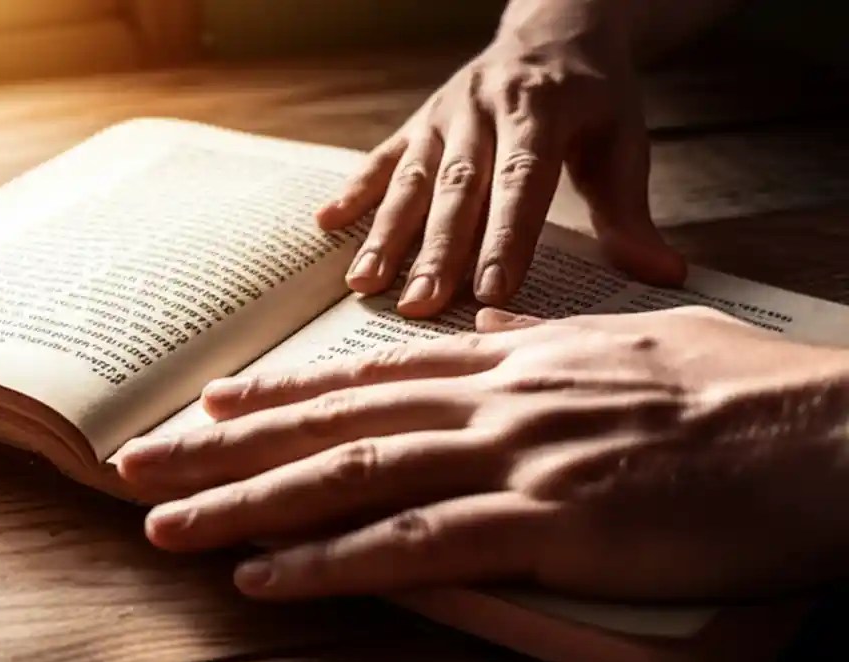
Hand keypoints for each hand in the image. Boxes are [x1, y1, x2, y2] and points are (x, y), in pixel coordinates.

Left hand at [117, 308, 848, 601]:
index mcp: (516, 359)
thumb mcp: (631, 348)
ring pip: (353, 479)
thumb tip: (495, 330)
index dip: (287, 392)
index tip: (217, 403)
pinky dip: (331, 561)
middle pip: (336, 421)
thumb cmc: (743, 396)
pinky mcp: (551, 523)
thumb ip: (546, 344)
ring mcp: (518, 459)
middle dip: (230, 446)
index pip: (374, 373)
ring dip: (250, 504)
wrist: (829, 433)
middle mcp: (498, 399)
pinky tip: (265, 576)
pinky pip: (417, 545)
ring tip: (169, 525)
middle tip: (144, 462)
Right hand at [318, 0, 685, 316]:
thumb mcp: (623, 143)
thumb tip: (662, 273)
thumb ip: (629, 211)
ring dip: (386, 233)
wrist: (553, 30)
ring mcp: (442, 115)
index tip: (493, 292)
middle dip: (437, 250)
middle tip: (421, 305)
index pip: (520, 181)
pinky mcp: (416, 122)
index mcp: (540, 109)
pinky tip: (325, 225)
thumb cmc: (592, 99)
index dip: (506, 237)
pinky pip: (381, 159)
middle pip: (457, 188)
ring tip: (366, 284)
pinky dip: (353, 191)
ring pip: (412, 179)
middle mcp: (482, 108)